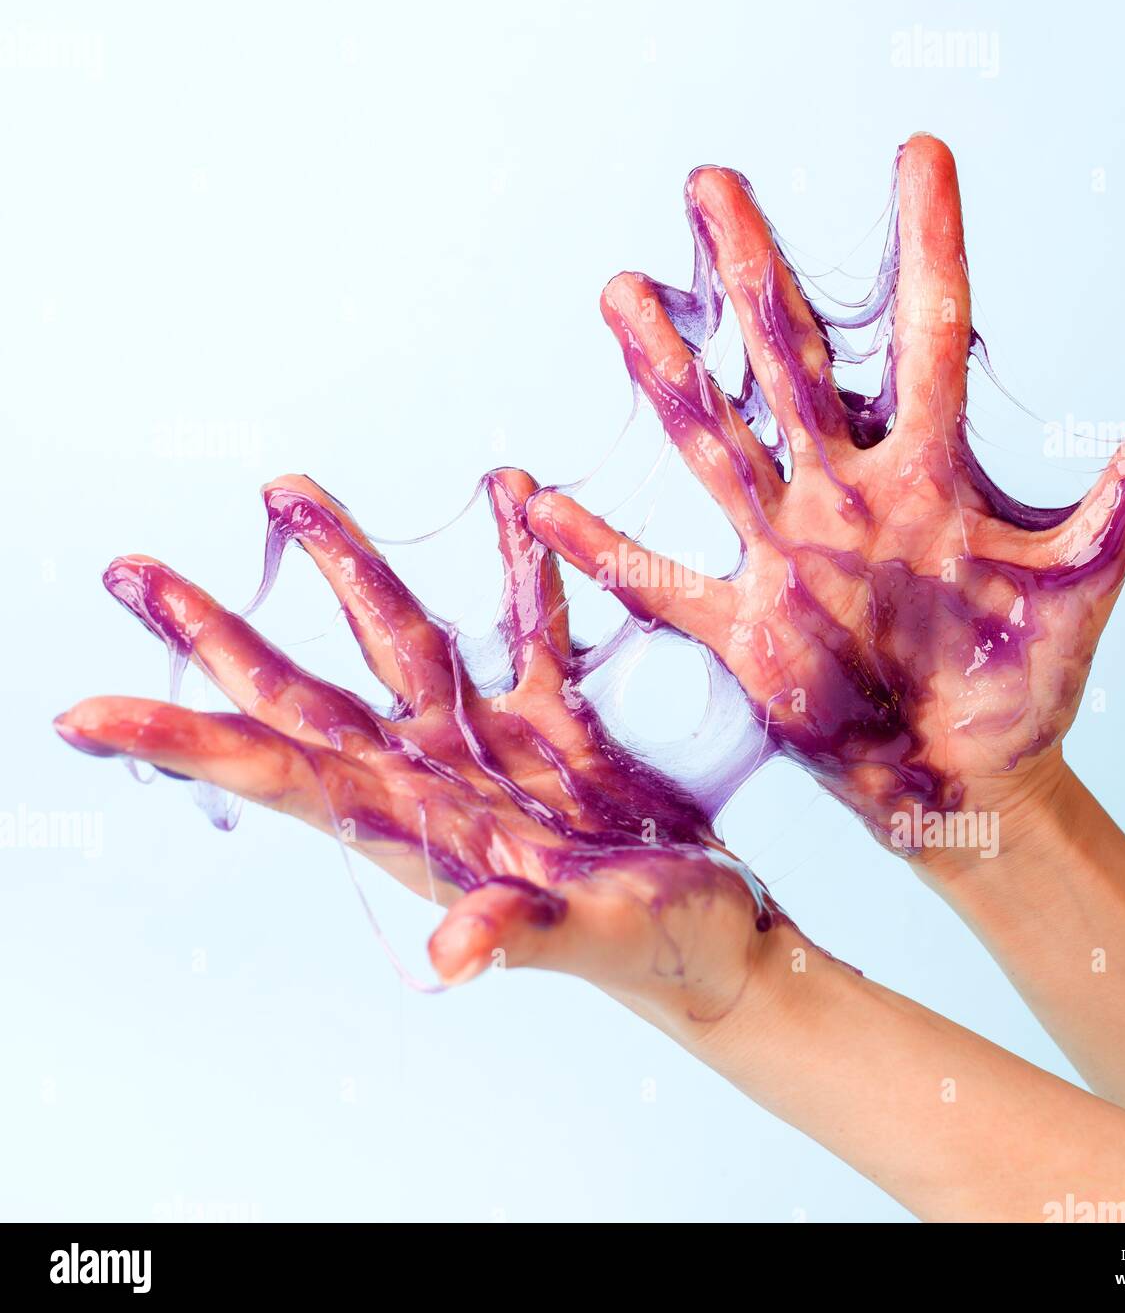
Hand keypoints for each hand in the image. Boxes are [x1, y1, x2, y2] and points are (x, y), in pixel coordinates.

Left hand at [53, 470, 778, 1013]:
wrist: (714, 938)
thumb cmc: (656, 955)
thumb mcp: (595, 939)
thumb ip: (517, 934)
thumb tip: (451, 954)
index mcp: (419, 827)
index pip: (279, 774)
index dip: (185, 741)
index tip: (85, 712)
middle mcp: (432, 777)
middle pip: (304, 693)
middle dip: (221, 633)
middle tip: (134, 574)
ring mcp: (489, 744)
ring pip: (400, 638)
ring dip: (348, 566)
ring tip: (292, 492)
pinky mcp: (553, 721)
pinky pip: (523, 628)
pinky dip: (516, 567)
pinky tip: (511, 500)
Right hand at [526, 135, 1124, 849]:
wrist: (964, 775)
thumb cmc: (1023, 678)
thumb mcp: (1080, 580)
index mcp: (933, 474)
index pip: (929, 335)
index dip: (928, 245)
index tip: (918, 152)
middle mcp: (846, 493)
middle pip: (794, 363)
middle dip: (757, 273)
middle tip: (714, 182)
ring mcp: (786, 552)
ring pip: (716, 445)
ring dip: (672, 374)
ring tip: (625, 292)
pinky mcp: (743, 624)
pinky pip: (661, 580)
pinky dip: (603, 548)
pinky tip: (539, 499)